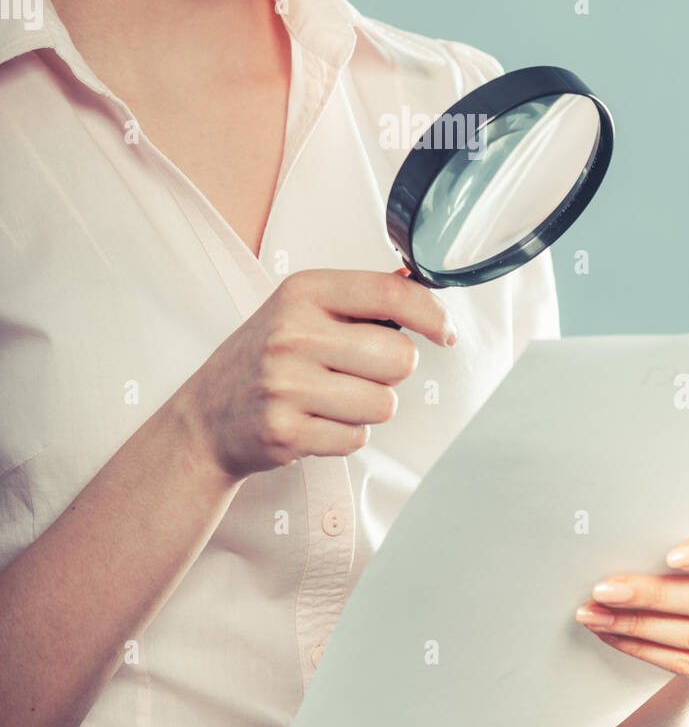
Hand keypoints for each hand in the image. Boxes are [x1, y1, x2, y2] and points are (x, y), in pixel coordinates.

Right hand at [171, 268, 457, 481]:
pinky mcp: (285, 431)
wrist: (205, 417)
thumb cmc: (265, 358)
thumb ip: (360, 299)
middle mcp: (293, 333)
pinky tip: (313, 421)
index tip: (445, 332)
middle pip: (399, 358)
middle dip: (391, 372)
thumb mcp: (301, 309)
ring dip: (366, 408)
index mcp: (303, 291)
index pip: (390, 293)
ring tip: (329, 398)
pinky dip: (344, 436)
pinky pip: (357, 439)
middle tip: (357, 372)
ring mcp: (286, 384)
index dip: (432, 313)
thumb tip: (422, 286)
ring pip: (384, 404)